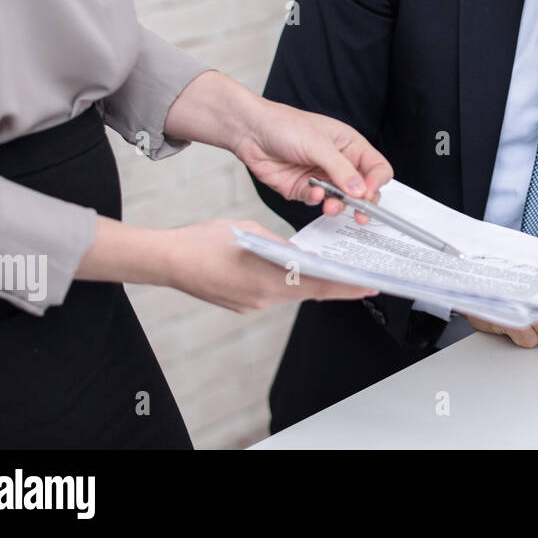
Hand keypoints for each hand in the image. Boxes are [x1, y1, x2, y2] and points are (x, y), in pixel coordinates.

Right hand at [159, 217, 379, 312]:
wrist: (168, 261)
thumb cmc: (204, 241)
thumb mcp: (251, 231)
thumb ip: (280, 245)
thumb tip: (301, 254)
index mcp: (267, 279)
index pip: (318, 284)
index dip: (347, 286)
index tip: (369, 285)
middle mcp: (263, 298)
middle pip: (310, 293)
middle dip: (339, 287)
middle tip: (366, 282)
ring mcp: (253, 305)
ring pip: (294, 295)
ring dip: (316, 285)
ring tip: (340, 276)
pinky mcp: (244, 305)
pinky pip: (277, 296)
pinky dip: (293, 285)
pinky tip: (301, 275)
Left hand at [233, 97, 392, 222]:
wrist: (250, 132)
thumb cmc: (284, 125)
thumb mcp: (318, 144)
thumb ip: (341, 169)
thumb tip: (360, 190)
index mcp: (350, 146)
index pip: (376, 168)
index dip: (376, 182)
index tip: (367, 193)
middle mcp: (339, 163)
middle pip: (362, 188)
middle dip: (363, 202)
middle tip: (361, 214)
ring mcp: (322, 178)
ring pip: (340, 200)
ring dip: (338, 205)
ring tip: (331, 206)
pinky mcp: (303, 189)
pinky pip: (316, 202)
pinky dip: (316, 201)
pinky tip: (312, 193)